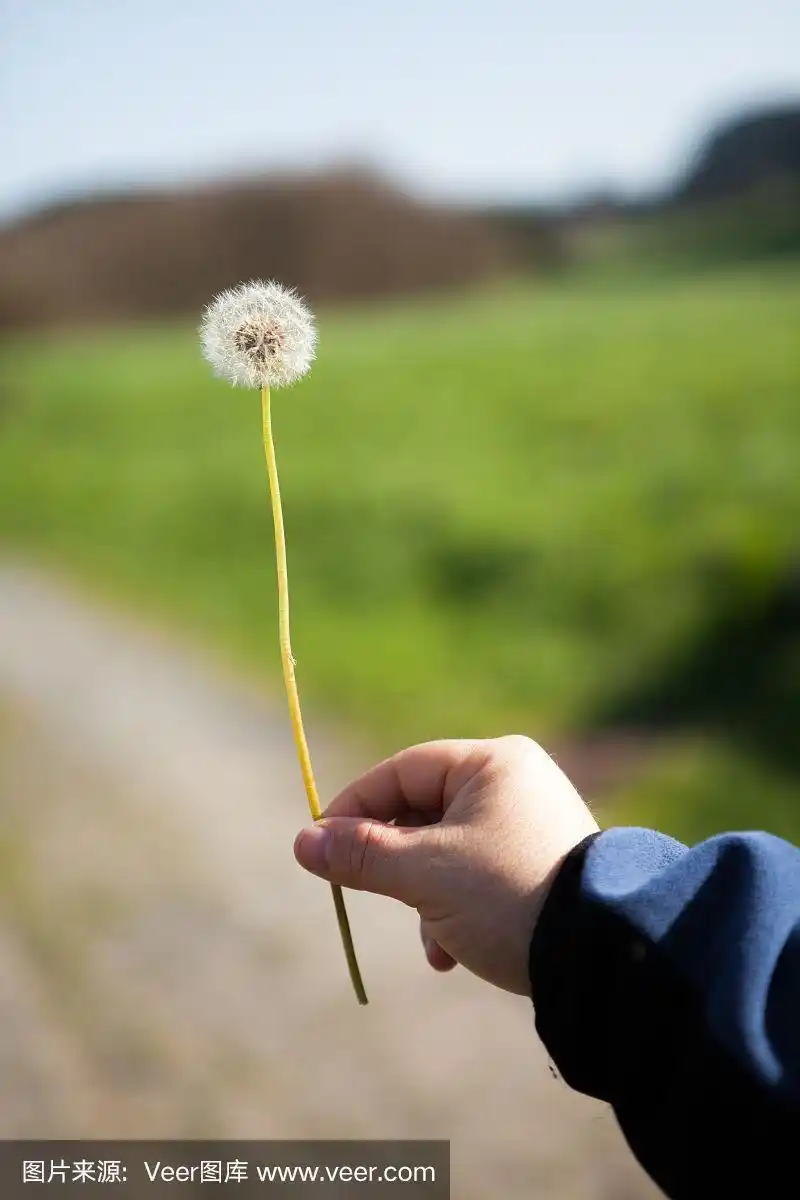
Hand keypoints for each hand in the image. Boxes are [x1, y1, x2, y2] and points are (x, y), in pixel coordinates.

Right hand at [293, 735, 597, 994]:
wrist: (603, 955)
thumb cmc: (507, 896)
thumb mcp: (425, 876)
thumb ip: (362, 855)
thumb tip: (303, 842)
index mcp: (493, 763)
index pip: (402, 771)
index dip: (354, 807)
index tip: (319, 845)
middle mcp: (516, 783)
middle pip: (423, 812)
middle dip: (394, 864)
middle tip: (365, 893)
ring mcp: (531, 826)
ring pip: (446, 851)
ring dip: (424, 898)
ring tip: (431, 938)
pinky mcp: (540, 867)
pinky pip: (477, 876)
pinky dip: (454, 910)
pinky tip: (451, 952)